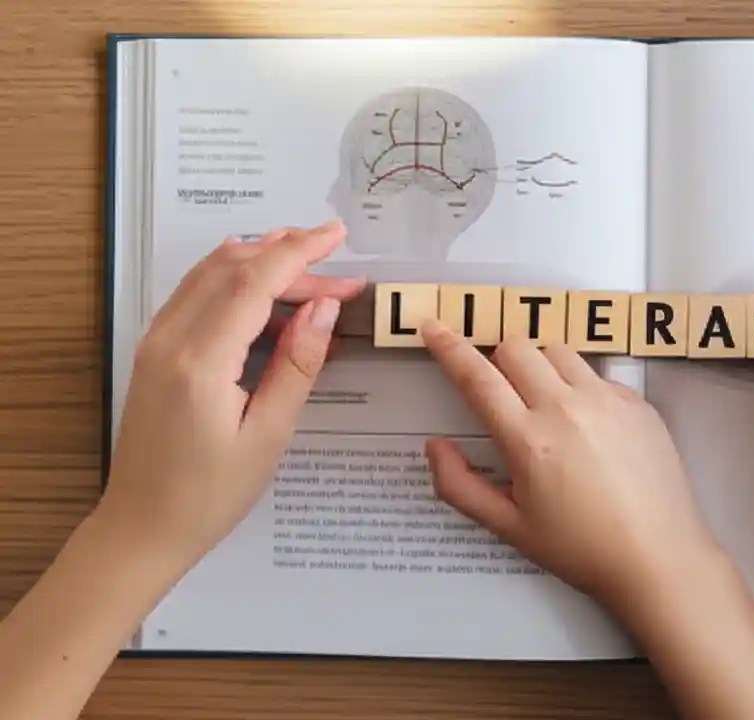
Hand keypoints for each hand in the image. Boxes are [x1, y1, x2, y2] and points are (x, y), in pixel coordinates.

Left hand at [102, 221, 364, 560]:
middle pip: (234, 269)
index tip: (336, 236)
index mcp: (201, 361)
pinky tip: (259, 280)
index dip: (300, 252)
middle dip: (291, 260)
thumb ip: (298, 365)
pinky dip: (233, 278)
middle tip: (342, 276)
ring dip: (261, 262)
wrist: (142, 527)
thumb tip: (324, 309)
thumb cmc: (209, 494)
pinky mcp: (154, 351)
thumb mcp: (268, 434)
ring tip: (309, 265)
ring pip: (210, 274)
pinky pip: (194, 293)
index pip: (255, 282)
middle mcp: (170, 340)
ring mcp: (155, 342)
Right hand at [419, 320, 719, 605]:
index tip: (433, 327)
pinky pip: (597, 373)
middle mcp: (566, 407)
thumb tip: (436, 446)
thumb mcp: (509, 527)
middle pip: (517, 347)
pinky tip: (587, 425)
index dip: (449, 347)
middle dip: (498, 357)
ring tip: (545, 405)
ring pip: (559, 351)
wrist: (658, 557)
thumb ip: (460, 486)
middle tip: (501, 389)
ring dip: (540, 364)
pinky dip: (580, 385)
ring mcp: (607, 399)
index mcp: (529, 439)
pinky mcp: (637, 402)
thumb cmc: (582, 548)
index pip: (478, 376)